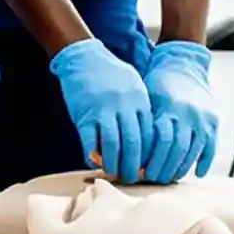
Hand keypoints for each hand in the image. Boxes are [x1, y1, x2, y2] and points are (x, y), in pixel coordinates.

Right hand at [49, 38, 153, 182]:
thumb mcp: (133, 84)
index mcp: (139, 100)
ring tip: (114, 172)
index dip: (148, 155)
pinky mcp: (84, 115)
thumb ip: (140, 107)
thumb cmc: (109, 71)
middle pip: (134, 144)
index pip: (149, 135)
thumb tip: (144, 137)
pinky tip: (93, 162)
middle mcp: (124, 107)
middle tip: (132, 177)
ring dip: (114, 164)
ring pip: (114, 146)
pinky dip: (92, 156)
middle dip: (134, 165)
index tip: (147, 166)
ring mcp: (103, 111)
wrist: (83, 56)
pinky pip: (90, 142)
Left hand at [143, 41, 217, 183]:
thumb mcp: (146, 97)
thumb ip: (143, 122)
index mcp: (169, 107)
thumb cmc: (158, 83)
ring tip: (168, 178)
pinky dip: (204, 162)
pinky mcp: (213, 122)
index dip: (151, 158)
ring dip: (180, 168)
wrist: (183, 65)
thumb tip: (129, 150)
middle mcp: (188, 114)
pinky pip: (211, 147)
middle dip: (163, 168)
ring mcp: (203, 119)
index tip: (141, 170)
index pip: (160, 141)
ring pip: (193, 152)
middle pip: (176, 150)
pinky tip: (196, 173)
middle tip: (153, 179)